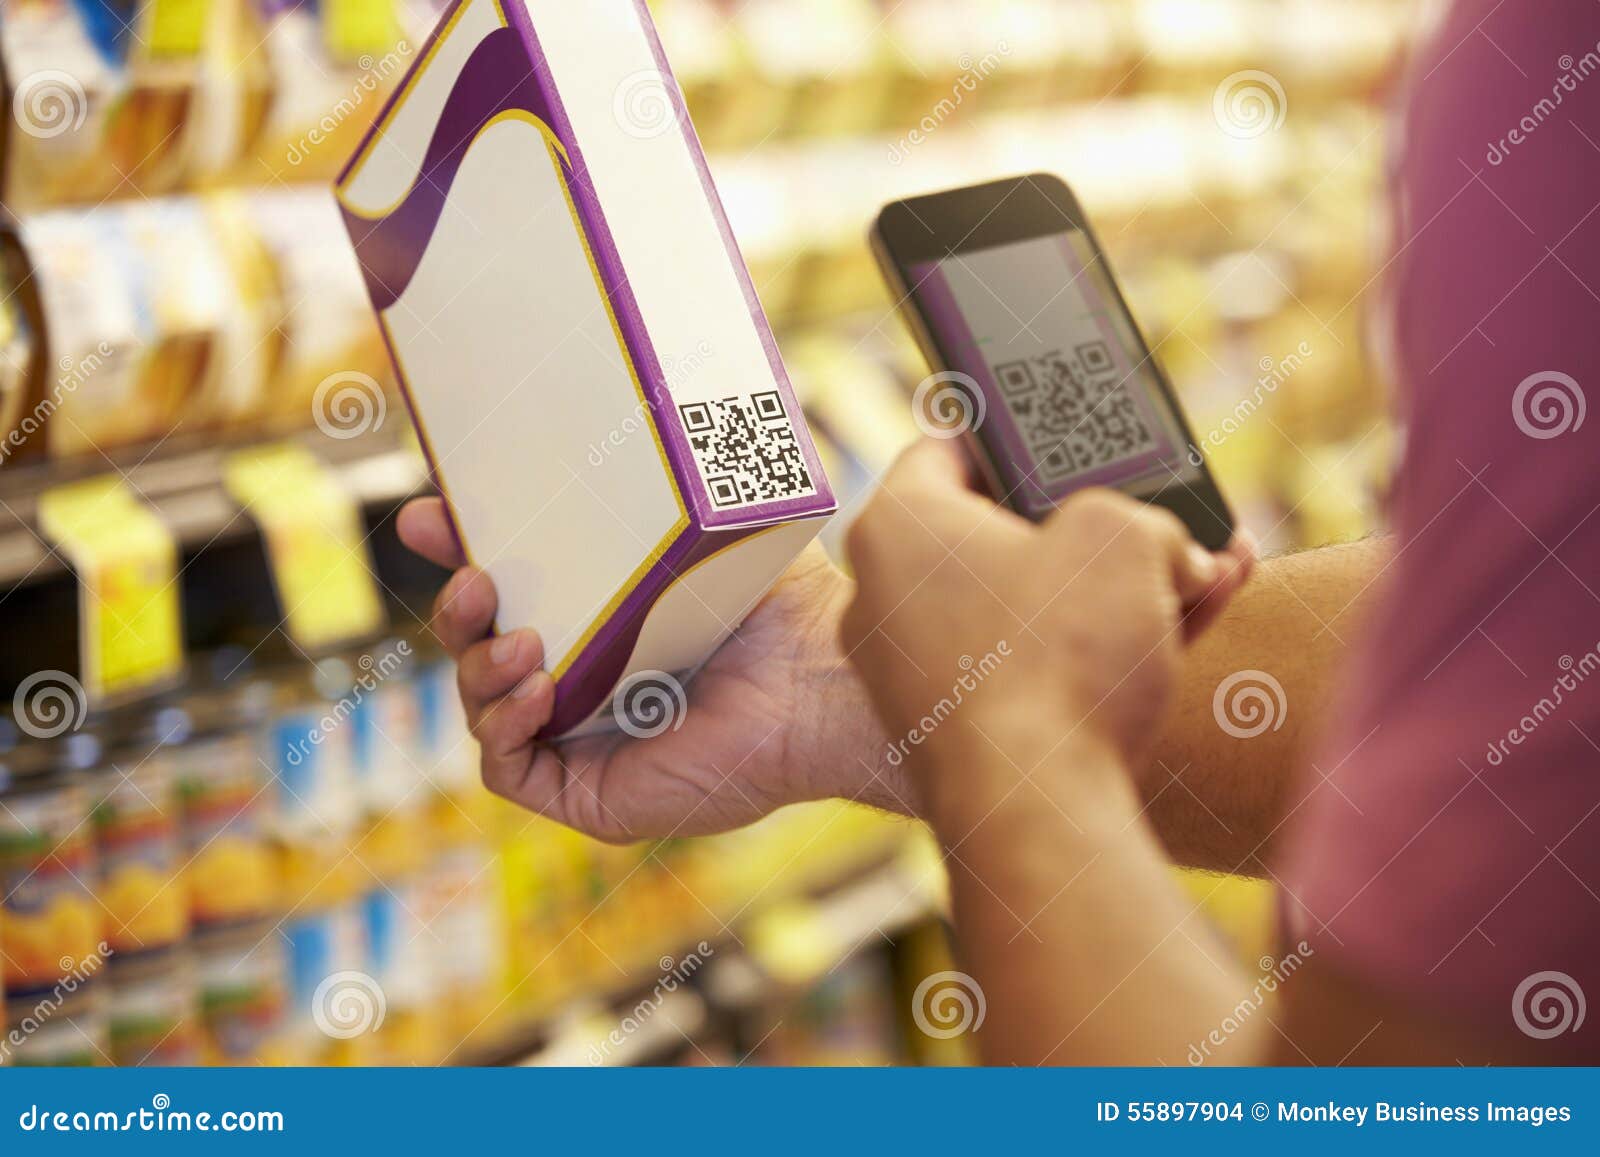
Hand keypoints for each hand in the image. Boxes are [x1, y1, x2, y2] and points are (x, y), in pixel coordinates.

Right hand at [396, 498, 899, 841]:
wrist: (823, 678)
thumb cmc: (780, 602)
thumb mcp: (697, 528)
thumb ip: (639, 484)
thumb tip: (612, 401)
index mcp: (601, 620)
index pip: (512, 591)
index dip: (463, 553)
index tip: (433, 515)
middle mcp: (587, 680)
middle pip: (482, 649)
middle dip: (458, 612)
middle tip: (472, 577)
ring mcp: (584, 740)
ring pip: (484, 707)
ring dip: (479, 668)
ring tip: (520, 640)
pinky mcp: (591, 794)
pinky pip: (509, 770)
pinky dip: (503, 729)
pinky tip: (537, 691)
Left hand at [839, 440, 1253, 818]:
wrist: (1036, 807)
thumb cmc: (1059, 653)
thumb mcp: (1124, 536)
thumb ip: (1140, 518)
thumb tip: (1166, 555)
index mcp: (897, 524)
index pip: (950, 446)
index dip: (1020, 435)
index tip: (1066, 442)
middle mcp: (883, 598)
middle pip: (1001, 537)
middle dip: (1097, 531)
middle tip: (1162, 523)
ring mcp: (910, 674)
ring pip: (1026, 609)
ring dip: (1114, 595)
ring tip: (1206, 581)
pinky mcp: (947, 736)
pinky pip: (1026, 671)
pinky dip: (1089, 656)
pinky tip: (1178, 641)